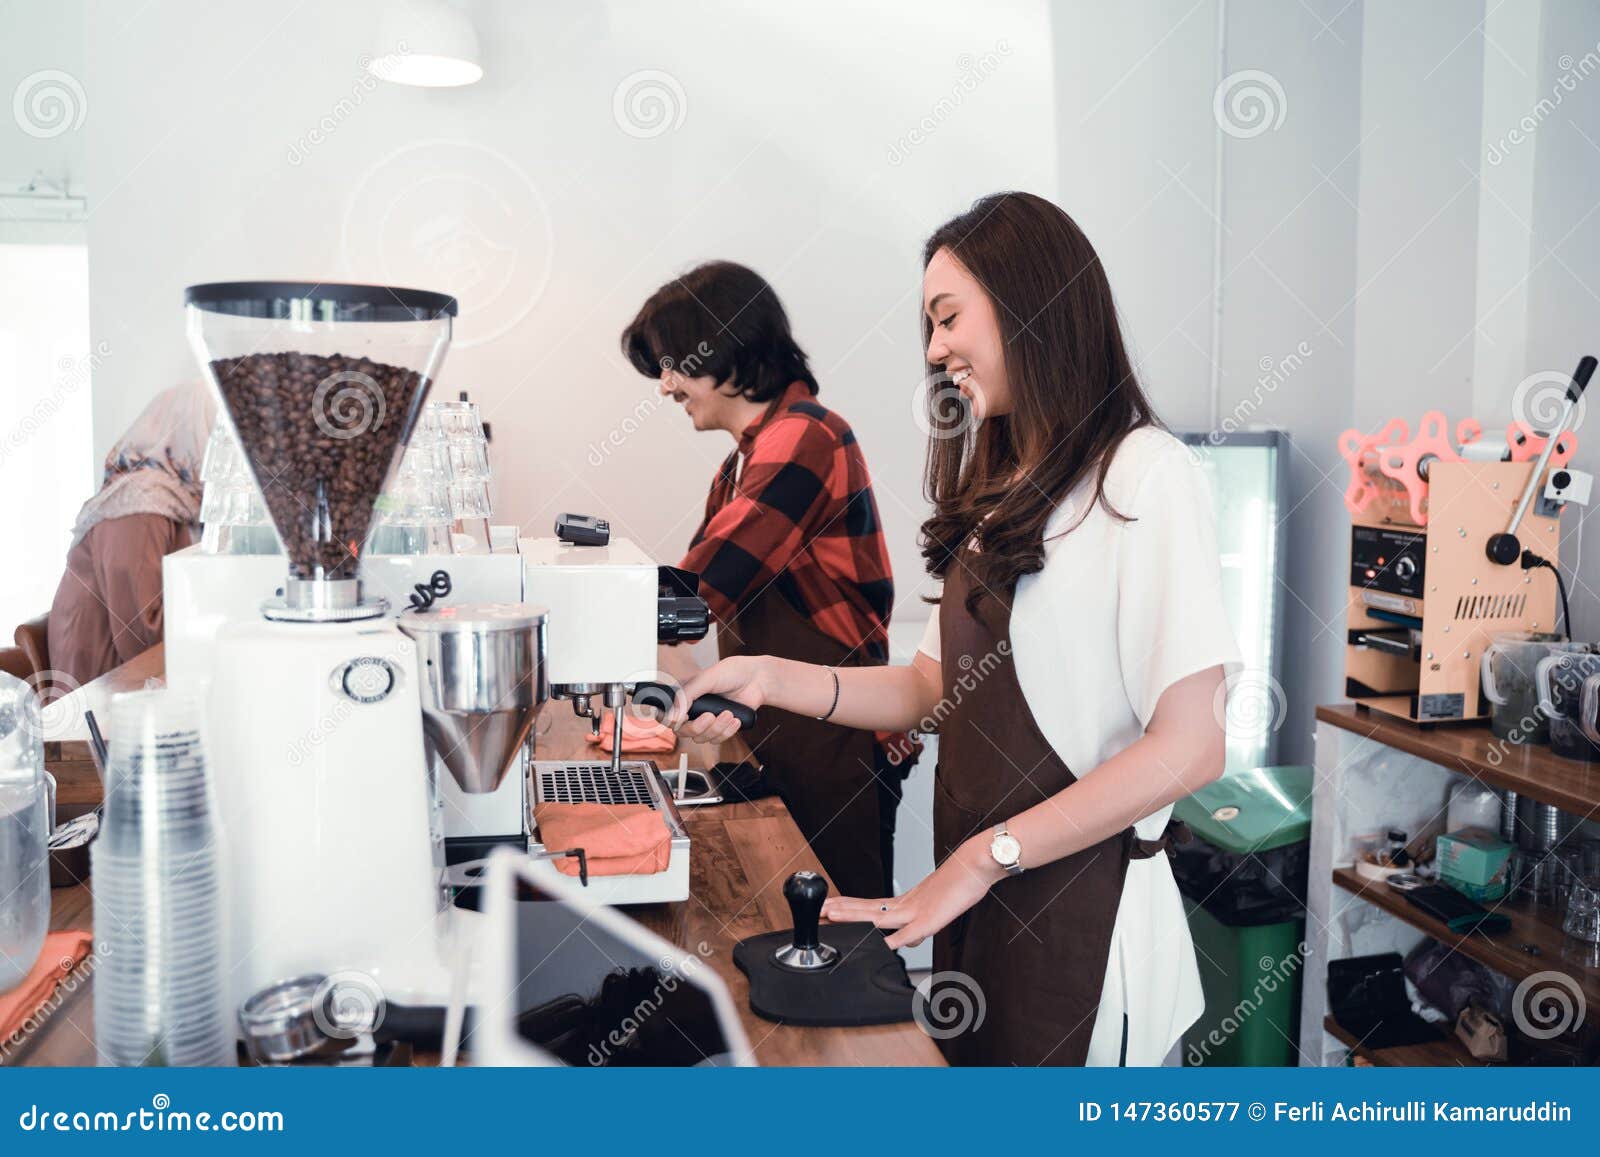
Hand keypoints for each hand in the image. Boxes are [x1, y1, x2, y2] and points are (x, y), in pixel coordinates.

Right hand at [663, 655, 767, 743]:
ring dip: (716, 728)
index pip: (666, 714)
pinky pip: (717, 740)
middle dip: (698, 727)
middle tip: (710, 716)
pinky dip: (727, 731)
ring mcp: (706, 719)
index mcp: (684, 694)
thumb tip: (672, 716)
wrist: (757, 680)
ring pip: (701, 738)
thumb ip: (686, 696)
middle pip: (683, 731)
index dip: (668, 720)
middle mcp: (693, 709)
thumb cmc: (732, 672)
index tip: (679, 720)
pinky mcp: (720, 727)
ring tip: (728, 713)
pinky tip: (734, 719)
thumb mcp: (705, 679)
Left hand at [820, 836, 1003, 949]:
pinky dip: (897, 938)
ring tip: (833, 916)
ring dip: (854, 916)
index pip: (871, 907)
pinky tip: (885, 945)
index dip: (849, 908)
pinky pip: (912, 931)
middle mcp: (907, 905)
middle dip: (842, 911)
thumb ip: (919, 926)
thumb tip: (906, 940)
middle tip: (819, 911)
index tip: (830, 908)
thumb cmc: (960, 884)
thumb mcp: (936, 910)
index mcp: (907, 902)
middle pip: (868, 909)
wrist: (976, 864)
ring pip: (880, 916)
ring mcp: (917, 911)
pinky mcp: (932, 919)